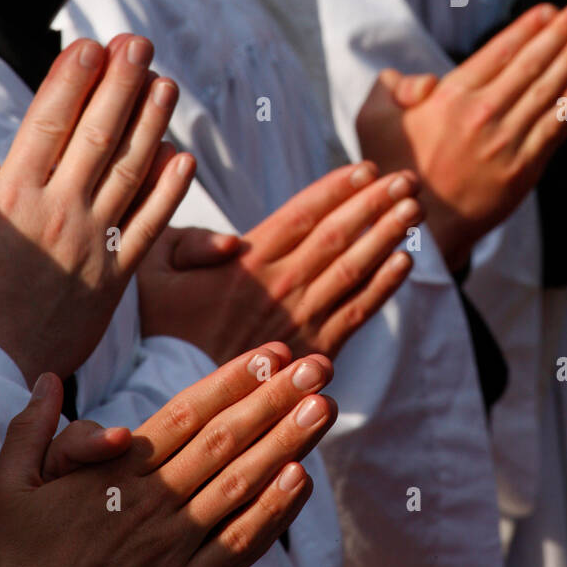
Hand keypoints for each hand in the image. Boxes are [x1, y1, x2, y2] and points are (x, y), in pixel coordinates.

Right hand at [0, 36, 195, 385]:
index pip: (47, 127)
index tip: (89, 46)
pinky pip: (148, 227)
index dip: (70, 83)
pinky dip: (167, 192)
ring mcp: (90, 245)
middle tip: (139, 44)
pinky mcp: (114, 278)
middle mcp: (55, 215)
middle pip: (95, 137)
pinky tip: (182, 159)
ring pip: (128, 172)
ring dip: (150, 124)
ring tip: (166, 84)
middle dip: (119, 86)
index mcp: (11, 199)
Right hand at [0, 344, 334, 566]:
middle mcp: (153, 505)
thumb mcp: (6, 490)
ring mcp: (174, 549)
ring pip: (240, 484)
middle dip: (276, 398)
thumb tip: (48, 379)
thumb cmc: (15, 565)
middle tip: (318, 365)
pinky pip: (238, 545)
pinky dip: (273, 512)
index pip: (187, 413)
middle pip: (225, 440)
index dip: (233, 379)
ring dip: (287, 442)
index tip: (272, 352)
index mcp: (116, 475)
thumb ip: (32, 431)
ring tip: (324, 406)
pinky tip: (302, 479)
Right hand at [139, 162, 418, 360]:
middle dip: (375, 204)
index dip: (337, 189)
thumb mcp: (152, 277)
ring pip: (354, 270)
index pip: (302, 216)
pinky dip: (383, 286)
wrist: (174, 398)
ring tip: (414, 210)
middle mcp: (280, 288)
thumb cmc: (159, 332)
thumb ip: (184, 246)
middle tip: (408, 180)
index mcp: (246, 265)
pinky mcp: (314, 352)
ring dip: (387, 236)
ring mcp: (301, 320)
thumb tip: (228, 240)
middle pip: (337, 236)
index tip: (367, 169)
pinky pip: (356, 313)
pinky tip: (404, 262)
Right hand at [356, 3, 566, 268]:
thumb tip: (425, 80)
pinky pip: (553, 131)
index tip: (548, 10)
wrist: (419, 230)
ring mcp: (505, 142)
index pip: (497, 53)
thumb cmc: (393, 170)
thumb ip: (391, 87)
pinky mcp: (522, 171)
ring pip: (546, 93)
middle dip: (559, 34)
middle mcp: (482, 114)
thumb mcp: (373, 120)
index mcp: (449, 97)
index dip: (526, 29)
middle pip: (529, 65)